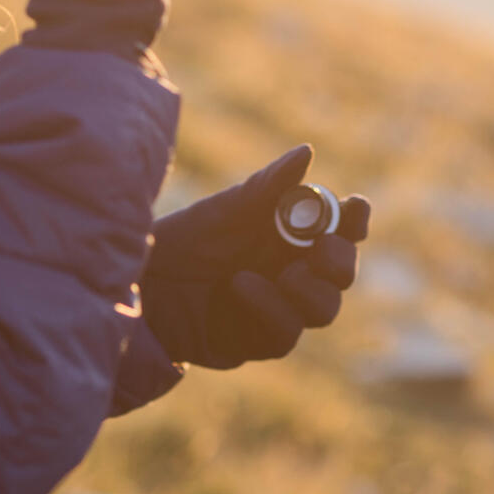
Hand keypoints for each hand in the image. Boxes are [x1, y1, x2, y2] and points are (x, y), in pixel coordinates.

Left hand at [142, 145, 370, 368]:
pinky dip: (270, 307)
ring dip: (312, 290)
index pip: (341, 228)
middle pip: (342, 272)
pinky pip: (285, 334)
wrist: (139, 286)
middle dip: (340, 260)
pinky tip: (240, 285)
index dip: (355, 220)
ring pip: (325, 309)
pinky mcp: (256, 340)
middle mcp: (291, 270)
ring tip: (286, 274)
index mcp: (292, 235)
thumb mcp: (226, 210)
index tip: (355, 207)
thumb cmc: (183, 242)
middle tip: (320, 247)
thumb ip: (268, 187)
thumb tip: (307, 153)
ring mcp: (278, 308)